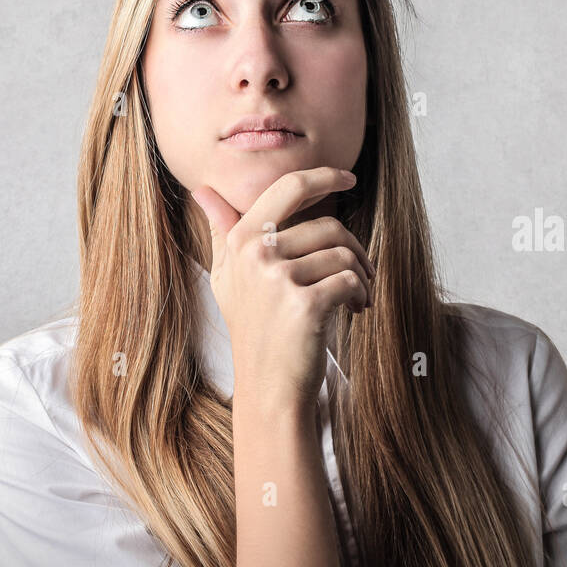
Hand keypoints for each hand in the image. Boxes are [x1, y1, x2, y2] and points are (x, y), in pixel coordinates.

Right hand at [190, 167, 373, 411]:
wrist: (267, 390)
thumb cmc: (252, 330)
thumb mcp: (227, 278)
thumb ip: (222, 231)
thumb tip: (203, 191)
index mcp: (241, 240)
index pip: (288, 187)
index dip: (323, 176)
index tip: (349, 177)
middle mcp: (256, 254)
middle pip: (327, 225)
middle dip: (355, 247)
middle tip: (363, 271)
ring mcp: (278, 279)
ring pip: (342, 254)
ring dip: (361, 276)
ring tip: (356, 298)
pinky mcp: (304, 304)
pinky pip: (350, 280)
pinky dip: (361, 294)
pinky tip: (355, 311)